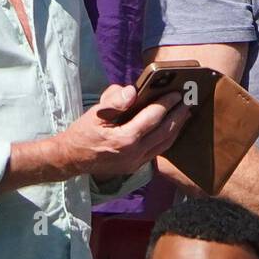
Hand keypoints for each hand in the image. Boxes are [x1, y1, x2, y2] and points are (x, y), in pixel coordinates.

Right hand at [56, 84, 189, 177]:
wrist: (71, 159)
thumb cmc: (83, 132)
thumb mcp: (95, 113)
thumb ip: (114, 100)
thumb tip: (133, 91)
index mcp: (124, 139)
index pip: (152, 118)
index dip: (166, 104)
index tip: (176, 93)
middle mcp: (133, 153)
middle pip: (164, 132)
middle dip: (178, 116)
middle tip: (187, 102)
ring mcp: (136, 162)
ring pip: (164, 144)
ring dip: (176, 129)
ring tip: (185, 114)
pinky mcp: (136, 167)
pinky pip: (157, 151)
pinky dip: (167, 139)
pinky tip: (171, 129)